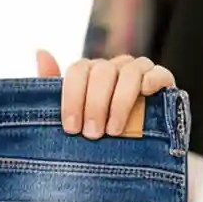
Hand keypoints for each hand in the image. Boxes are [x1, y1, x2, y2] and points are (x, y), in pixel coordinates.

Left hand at [36, 50, 175, 139]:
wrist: (132, 149)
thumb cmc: (95, 129)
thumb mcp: (72, 115)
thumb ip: (52, 86)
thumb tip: (40, 52)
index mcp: (89, 71)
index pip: (78, 70)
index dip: (73, 98)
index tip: (71, 127)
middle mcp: (113, 66)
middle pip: (102, 72)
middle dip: (95, 105)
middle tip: (92, 134)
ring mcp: (139, 70)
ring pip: (129, 73)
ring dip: (120, 103)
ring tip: (114, 131)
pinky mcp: (162, 79)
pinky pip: (158, 73)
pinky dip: (151, 82)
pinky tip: (145, 97)